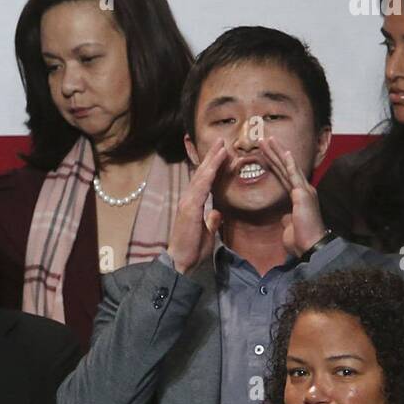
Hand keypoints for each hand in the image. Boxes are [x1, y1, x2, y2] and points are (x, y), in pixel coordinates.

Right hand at [166, 139, 227, 274]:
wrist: (181, 262)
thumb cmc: (192, 250)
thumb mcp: (207, 233)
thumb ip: (211, 221)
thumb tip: (217, 213)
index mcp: (194, 205)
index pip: (205, 182)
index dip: (213, 167)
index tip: (222, 154)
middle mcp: (189, 199)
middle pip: (202, 174)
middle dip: (212, 157)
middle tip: (221, 141)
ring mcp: (188, 202)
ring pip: (202, 176)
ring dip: (212, 160)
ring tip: (222, 145)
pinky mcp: (190, 207)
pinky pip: (202, 186)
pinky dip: (210, 172)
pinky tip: (217, 161)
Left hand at [257, 136, 326, 256]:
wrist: (311, 247)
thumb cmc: (300, 240)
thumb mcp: (290, 227)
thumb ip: (287, 218)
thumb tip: (283, 217)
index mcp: (298, 198)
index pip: (283, 176)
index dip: (274, 164)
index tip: (264, 154)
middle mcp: (303, 191)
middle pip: (285, 168)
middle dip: (273, 153)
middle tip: (263, 140)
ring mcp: (304, 191)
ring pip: (288, 167)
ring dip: (277, 153)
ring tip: (267, 140)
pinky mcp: (304, 194)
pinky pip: (295, 176)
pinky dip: (289, 163)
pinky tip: (284, 152)